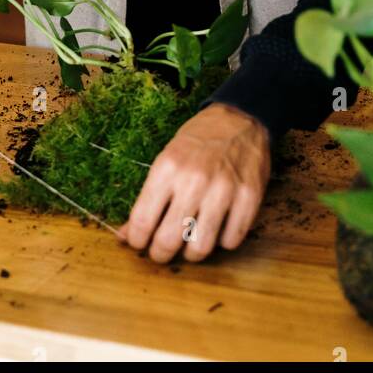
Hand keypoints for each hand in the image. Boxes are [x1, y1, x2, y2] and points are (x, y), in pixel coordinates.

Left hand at [115, 103, 270, 263]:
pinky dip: (222, 242)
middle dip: (160, 254)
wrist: (240, 118)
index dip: (137, 240)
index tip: (139, 243)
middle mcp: (194, 179)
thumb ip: (146, 199)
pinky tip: (218, 229)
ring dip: (191, 254)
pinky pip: (230, 241)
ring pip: (200, 248)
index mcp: (168, 167)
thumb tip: (124, 235)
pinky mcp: (249, 198)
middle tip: (162, 251)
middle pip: (168, 240)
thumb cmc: (198, 142)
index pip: (142, 221)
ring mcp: (224, 189)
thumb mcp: (166, 159)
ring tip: (190, 245)